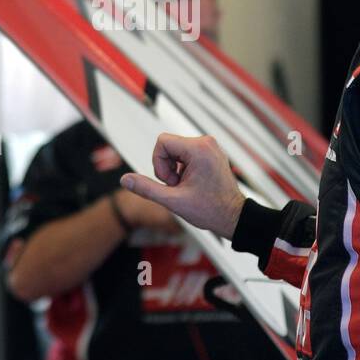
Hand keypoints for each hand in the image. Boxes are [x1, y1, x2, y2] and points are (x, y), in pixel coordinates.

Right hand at [120, 133, 244, 238]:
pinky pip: (187, 154)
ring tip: (187, 187)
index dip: (159, 163)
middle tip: (179, 186)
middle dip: (168, 168)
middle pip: (169, 146)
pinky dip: (184, 169)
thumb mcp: (173, 200)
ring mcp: (210, 147)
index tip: (171, 181)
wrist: (233, 217)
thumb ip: (147, 188)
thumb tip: (126, 180)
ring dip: (175, 169)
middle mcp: (206, 143)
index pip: (162, 142)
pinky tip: (193, 184)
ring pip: (176, 151)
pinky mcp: (211, 152)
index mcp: (199, 149)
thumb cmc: (211, 209)